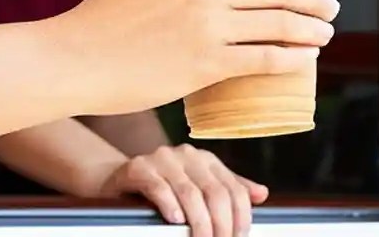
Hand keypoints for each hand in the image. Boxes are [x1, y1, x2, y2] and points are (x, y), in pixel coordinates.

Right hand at [50, 0, 339, 116]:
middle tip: (330, 3)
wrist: (75, 59)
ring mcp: (209, 28)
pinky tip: (303, 60)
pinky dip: (291, 59)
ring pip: (280, 24)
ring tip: (325, 33)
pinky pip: (263, 60)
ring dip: (312, 29)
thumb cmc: (100, 21)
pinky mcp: (207, 65)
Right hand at [102, 144, 266, 236]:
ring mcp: (162, 159)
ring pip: (189, 192)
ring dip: (199, 222)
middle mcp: (186, 155)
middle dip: (221, 224)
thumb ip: (228, 189)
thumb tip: (261, 194)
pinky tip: (176, 221)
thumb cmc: (161, 186)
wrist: (117, 179)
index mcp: (205, 159)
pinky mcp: (139, 167)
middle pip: (214, 192)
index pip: (233, 187)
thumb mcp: (197, 186)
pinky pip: (158, 187)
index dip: (241, 216)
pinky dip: (170, 205)